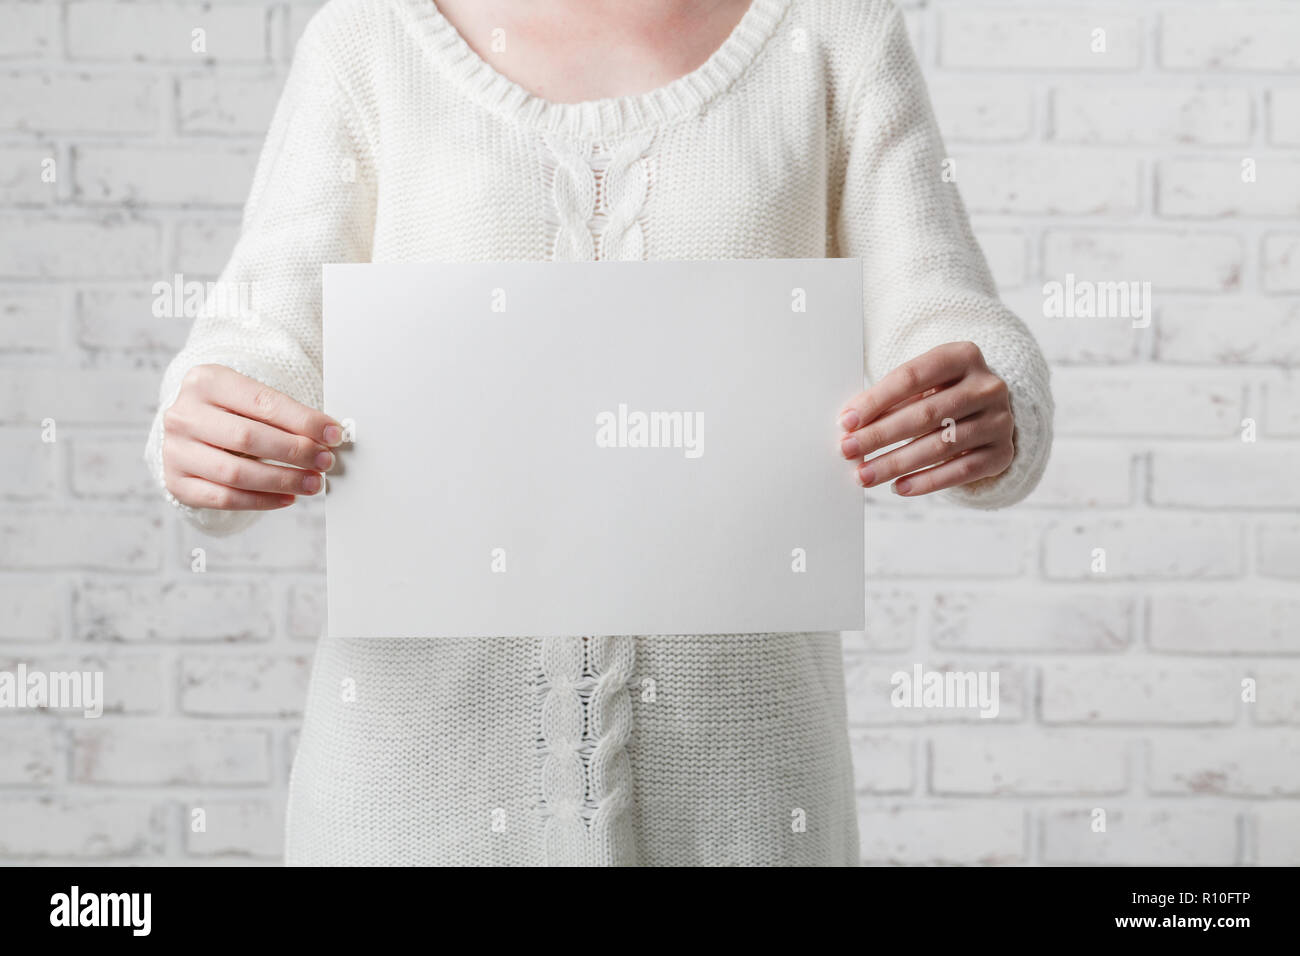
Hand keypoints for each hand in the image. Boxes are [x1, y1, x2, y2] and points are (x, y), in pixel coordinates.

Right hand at [162, 364, 342, 510]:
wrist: (192, 430)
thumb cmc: (233, 412)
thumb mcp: (252, 399)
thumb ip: (285, 414)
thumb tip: (330, 435)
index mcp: (205, 381)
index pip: (262, 402)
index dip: (302, 420)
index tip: (333, 434)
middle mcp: (184, 414)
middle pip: (247, 437)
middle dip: (295, 451)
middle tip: (325, 461)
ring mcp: (175, 450)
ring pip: (236, 473)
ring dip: (283, 480)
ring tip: (313, 482)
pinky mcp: (177, 482)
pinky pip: (224, 498)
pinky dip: (262, 501)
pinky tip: (288, 498)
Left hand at [837, 341, 1013, 495]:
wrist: (986, 413)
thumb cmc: (940, 395)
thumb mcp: (921, 386)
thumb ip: (890, 399)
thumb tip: (849, 425)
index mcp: (963, 356)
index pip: (912, 377)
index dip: (876, 401)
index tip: (846, 422)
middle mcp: (987, 386)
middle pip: (925, 413)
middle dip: (880, 435)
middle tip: (848, 451)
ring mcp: (1000, 420)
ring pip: (942, 445)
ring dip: (897, 463)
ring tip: (865, 474)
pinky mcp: (1002, 453)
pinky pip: (962, 471)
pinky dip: (927, 481)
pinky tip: (899, 487)